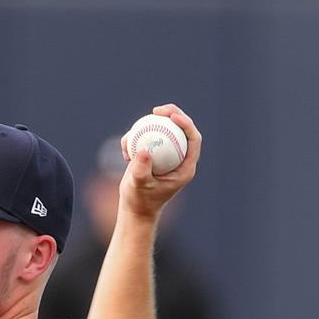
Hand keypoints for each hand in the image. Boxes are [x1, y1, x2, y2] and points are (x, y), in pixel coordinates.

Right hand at [119, 104, 200, 222]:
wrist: (134, 209)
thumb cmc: (140, 201)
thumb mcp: (138, 187)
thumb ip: (141, 171)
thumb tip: (142, 151)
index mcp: (185, 167)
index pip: (193, 139)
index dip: (186, 123)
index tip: (172, 117)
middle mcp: (179, 158)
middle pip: (181, 129)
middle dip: (172, 113)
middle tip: (157, 110)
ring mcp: (167, 155)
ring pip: (165, 130)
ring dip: (150, 124)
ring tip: (135, 128)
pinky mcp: (154, 154)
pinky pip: (148, 137)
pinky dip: (136, 137)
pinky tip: (125, 148)